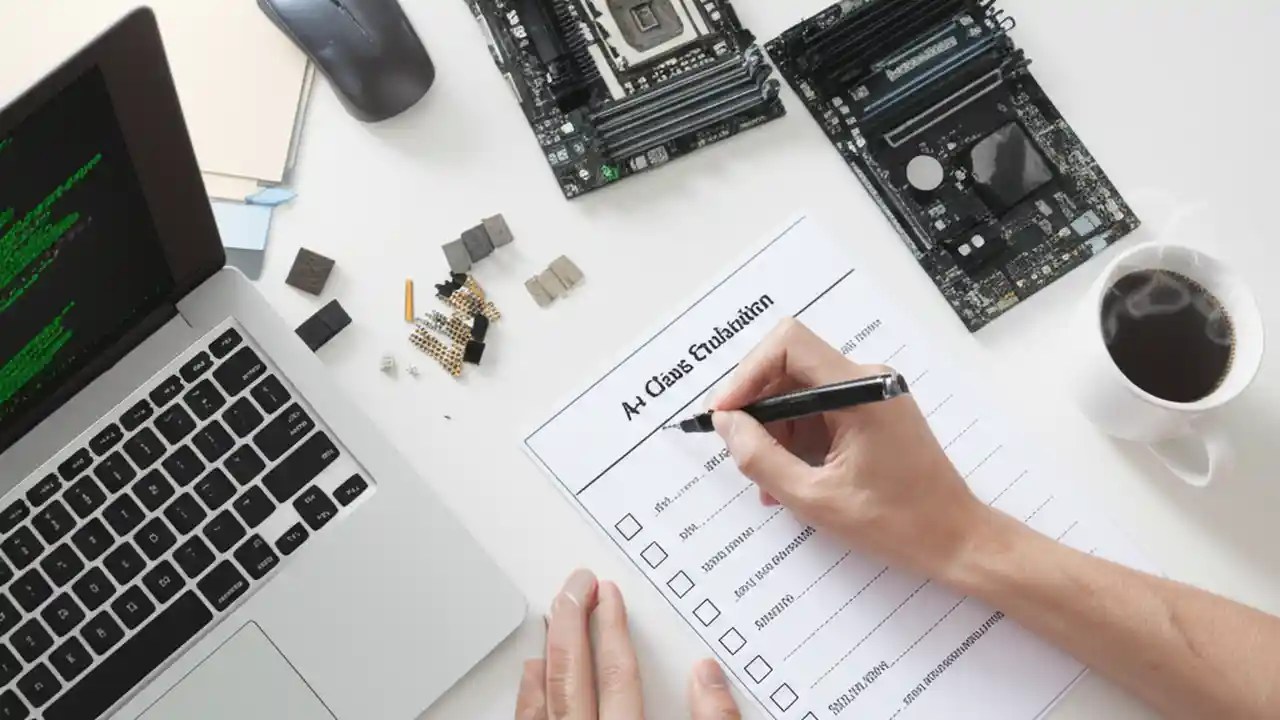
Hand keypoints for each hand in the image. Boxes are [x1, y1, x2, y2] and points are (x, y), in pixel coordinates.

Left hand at [515, 569, 741, 719]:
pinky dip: (529, 696)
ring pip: (544, 701)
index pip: (617, 675)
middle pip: (570, 677)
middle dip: (572, 623)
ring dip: (548, 654)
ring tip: (553, 618)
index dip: (611, 628)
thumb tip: (708, 676)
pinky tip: (532, 677)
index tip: (608, 594)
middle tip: (575, 587)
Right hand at [710, 318, 993, 578]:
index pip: (788, 345)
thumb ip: (760, 457)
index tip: (726, 414)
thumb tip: (725, 423)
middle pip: (790, 369)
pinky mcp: (873, 413)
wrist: (955, 540)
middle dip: (758, 410)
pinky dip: (797, 441)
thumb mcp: (813, 497)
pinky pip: (820, 413)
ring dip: (775, 432)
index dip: (747, 374)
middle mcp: (867, 381)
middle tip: (739, 453)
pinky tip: (788, 479)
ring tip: (767, 482)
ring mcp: (872, 395)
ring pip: (801, 393)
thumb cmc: (895, 524)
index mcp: (859, 390)